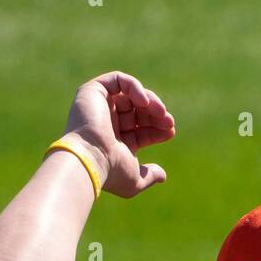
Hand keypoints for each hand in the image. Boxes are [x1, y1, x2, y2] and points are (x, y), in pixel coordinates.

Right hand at [61, 71, 175, 197]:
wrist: (90, 160)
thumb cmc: (110, 172)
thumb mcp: (134, 180)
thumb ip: (149, 176)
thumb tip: (162, 176)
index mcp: (115, 141)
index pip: (141, 128)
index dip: (158, 128)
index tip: (170, 131)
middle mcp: (106, 122)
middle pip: (138, 110)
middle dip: (156, 114)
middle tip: (168, 121)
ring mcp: (98, 106)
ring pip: (130, 94)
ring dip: (150, 101)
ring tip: (161, 112)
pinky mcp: (92, 91)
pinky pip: (118, 80)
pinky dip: (135, 87)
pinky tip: (145, 102)